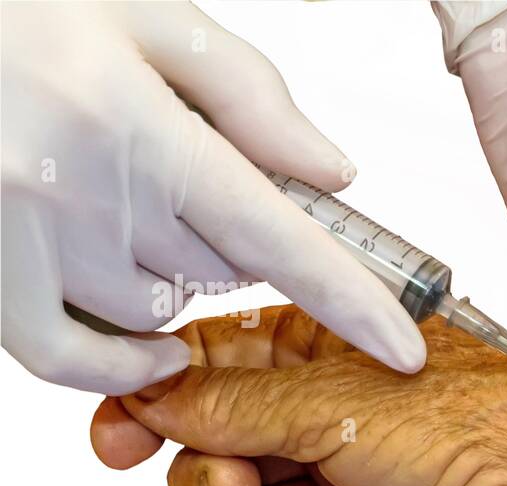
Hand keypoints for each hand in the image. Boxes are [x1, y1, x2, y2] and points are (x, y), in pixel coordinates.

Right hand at [1, 1, 425, 394]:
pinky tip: (148, 348)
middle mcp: (80, 189)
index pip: (275, 235)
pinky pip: (68, 359)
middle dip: (229, 240)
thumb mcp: (146, 16)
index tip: (403, 350)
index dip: (350, 300)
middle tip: (184, 179)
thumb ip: (249, 94)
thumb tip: (330, 175)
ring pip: (156, 309)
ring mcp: (22, 238)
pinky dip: (119, 363)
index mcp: (136, 120)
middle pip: (221, 271)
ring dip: (169, 280)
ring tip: (126, 206)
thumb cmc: (26, 6)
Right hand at [89, 306, 506, 485]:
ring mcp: (362, 485)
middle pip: (226, 452)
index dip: (159, 403)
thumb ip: (239, 406)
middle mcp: (343, 417)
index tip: (116, 440)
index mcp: (333, 354)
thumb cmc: (491, 426)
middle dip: (211, 480)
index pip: (216, 370)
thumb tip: (154, 396)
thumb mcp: (342, 404)